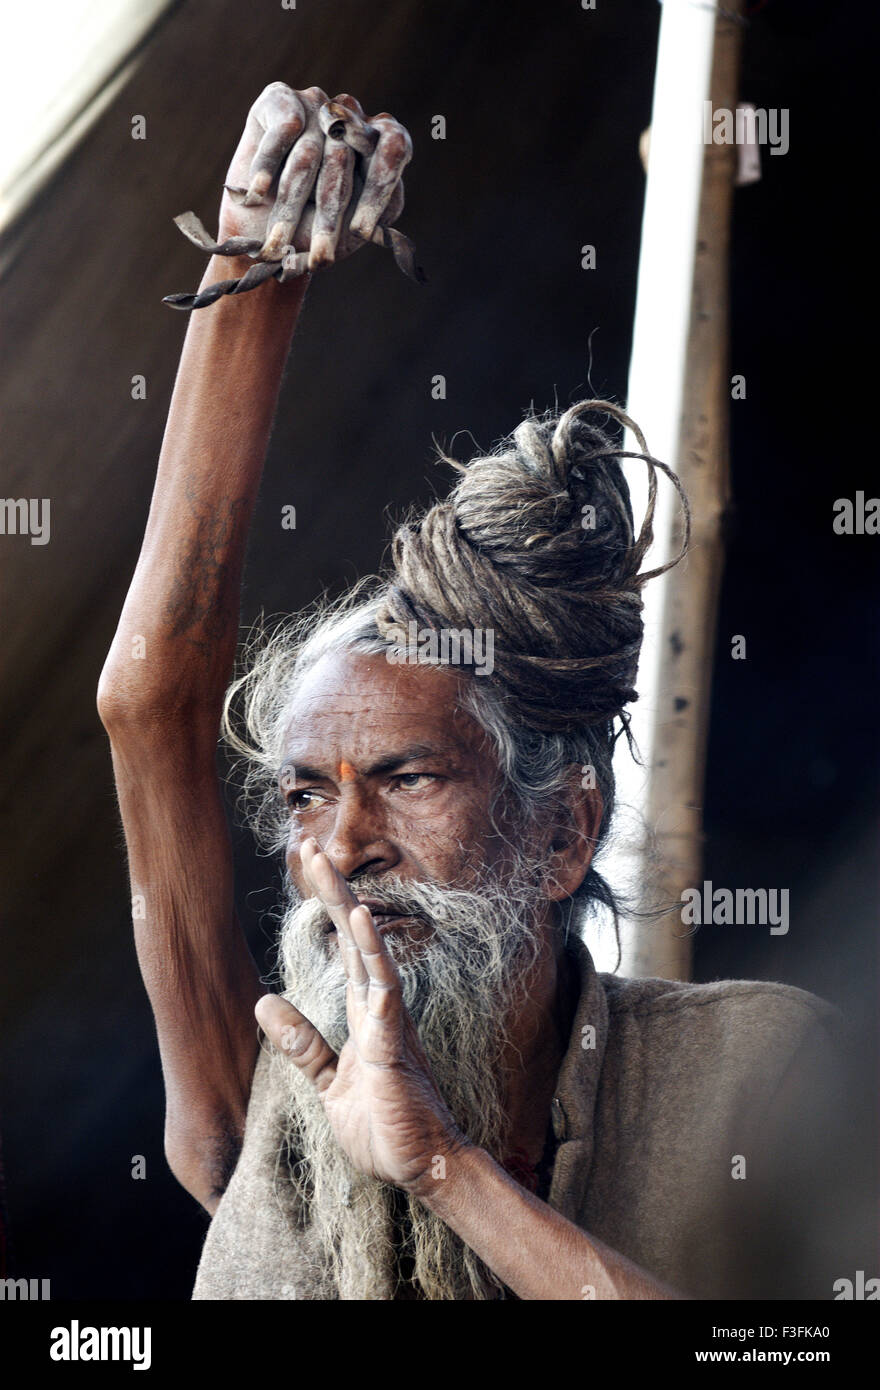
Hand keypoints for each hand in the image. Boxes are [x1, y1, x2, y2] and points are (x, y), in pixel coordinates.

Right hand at [219, 82, 410, 267]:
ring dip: (290, 204)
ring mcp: (317, 104)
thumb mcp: (357, 228)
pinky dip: (268, 167)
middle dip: (327, 216)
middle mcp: (352, 117)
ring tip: (277, 241)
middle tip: (318, 256)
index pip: (393, 147)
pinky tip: (258, 194)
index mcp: (380, 143)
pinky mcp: (280, 97)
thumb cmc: (315, 233)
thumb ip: (385, 198)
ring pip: (310, 153)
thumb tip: (393, 155)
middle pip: (345, 158)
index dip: (378, 187)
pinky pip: (284, 128)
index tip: (361, 230)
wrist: (262, 236)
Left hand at [255, 840, 468, 1196]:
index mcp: (366, 1010)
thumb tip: (262, 1002)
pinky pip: (384, 992)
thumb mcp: (329, 1083)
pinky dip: (373, 954)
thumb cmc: (384, 1127)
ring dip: (347, 906)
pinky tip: (361, 922)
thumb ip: (301, 1044)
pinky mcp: (393, 1046)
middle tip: (310, 843)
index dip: (327, 905)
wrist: (419, 1168)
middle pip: (354, 934)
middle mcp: (380, 1005)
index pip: (343, 945)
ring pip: (370, 950)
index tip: (308, 863)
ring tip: (326, 866)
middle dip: (332, 889)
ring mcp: (389, 1022)